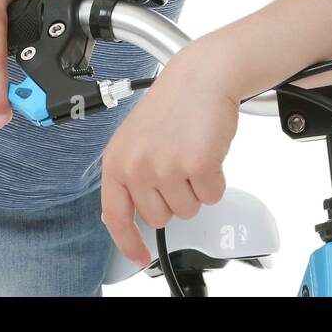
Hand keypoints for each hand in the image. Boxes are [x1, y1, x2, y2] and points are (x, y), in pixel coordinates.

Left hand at [100, 46, 241, 269]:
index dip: (128, 242)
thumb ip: (130, 175)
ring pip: (188, 210)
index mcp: (117, 160)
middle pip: (160, 218)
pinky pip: (212, 196)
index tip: (139, 256)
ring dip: (196, 188)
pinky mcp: (197, 165)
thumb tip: (128, 218)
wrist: (203, 75)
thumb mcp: (136, 139)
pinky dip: (216, 179)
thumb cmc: (174, 104)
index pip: (115, 216)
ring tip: (191, 152)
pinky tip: (208, 151)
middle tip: (178, 163)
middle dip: (174, 197)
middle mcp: (137, 166)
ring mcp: (166, 166)